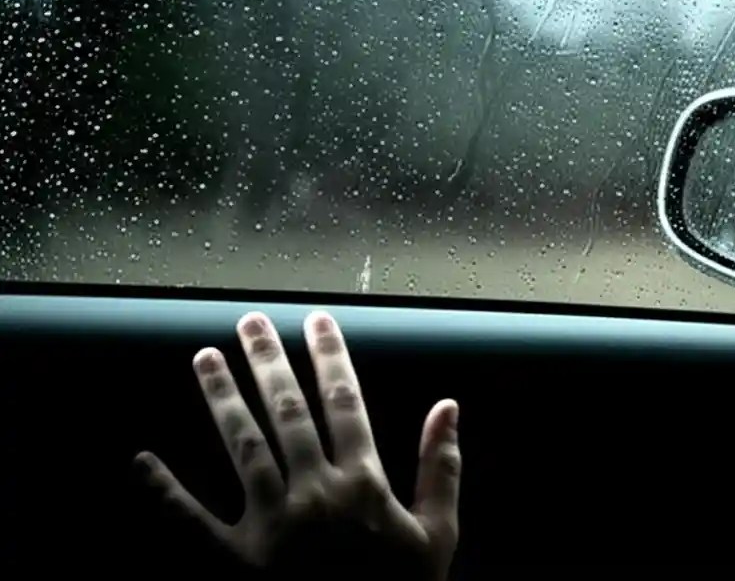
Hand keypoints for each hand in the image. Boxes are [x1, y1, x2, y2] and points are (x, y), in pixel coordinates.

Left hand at [135, 310, 460, 577]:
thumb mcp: (437, 536)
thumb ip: (440, 469)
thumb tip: (448, 407)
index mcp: (364, 485)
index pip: (345, 404)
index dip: (330, 358)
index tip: (316, 322)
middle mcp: (314, 494)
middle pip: (288, 413)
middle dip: (268, 362)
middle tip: (249, 322)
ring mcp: (270, 526)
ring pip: (243, 446)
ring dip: (222, 399)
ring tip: (205, 359)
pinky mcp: (236, 562)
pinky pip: (192, 523)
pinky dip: (164, 493)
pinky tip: (142, 461)